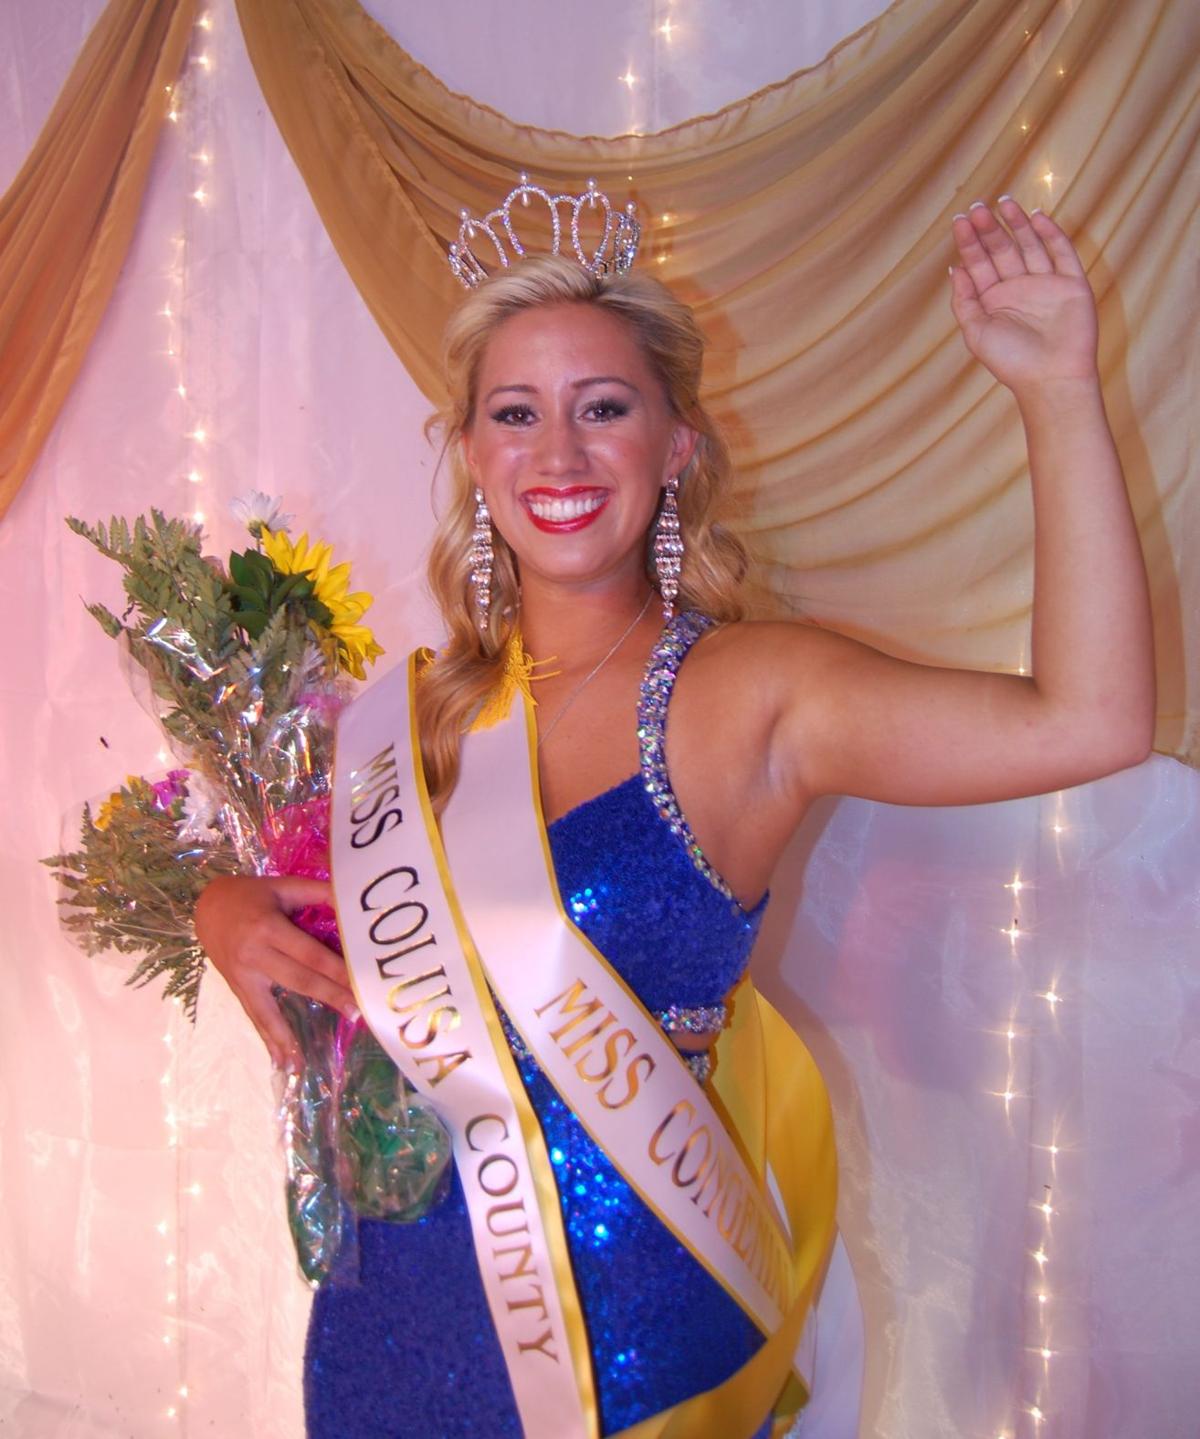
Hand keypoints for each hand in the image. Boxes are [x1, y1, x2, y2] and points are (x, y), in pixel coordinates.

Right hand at [194, 874, 356, 1068]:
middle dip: (329, 996)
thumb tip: (352, 902)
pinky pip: (255, 1017)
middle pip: (299, 980)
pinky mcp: (238, 988)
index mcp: (269, 928)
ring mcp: (243, 976)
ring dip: (290, 1036)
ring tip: (307, 1060)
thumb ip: (317, 892)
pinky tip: (281, 1062)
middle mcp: (255, 955)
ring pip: (270, 1009)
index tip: (359, 983)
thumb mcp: (282, 886)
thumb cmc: (251, 895)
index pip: (309, 954)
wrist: (206, 907)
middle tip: (357, 1013)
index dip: (335, 969)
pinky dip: (269, 1040)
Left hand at [949, 197, 1098, 393]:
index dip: (970, 242)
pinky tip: (1036, 217)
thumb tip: (954, 269)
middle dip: (989, 229)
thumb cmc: (1011, 362)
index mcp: (994, 300)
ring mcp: (1046, 284)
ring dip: (1016, 224)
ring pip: (1030, 245)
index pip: (979, 264)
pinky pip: (1061, 253)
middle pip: (1002, 250)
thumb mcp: (976, 332)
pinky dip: (1051, 234)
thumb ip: (964, 301)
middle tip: (977, 207)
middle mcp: (1019, 288)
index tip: (960, 220)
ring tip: (1003, 202)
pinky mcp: (1072, 284)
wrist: (1051, 378)